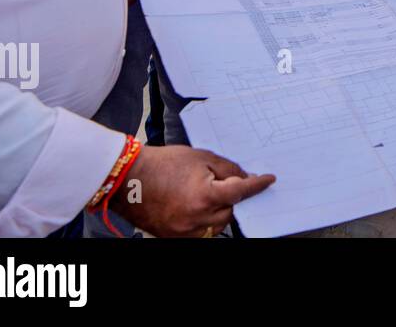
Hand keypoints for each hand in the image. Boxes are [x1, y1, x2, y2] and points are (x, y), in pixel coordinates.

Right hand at [113, 144, 275, 237]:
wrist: (127, 179)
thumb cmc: (161, 164)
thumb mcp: (200, 157)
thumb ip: (227, 169)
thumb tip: (245, 178)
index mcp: (204, 195)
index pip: (240, 192)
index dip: (256, 185)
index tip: (268, 180)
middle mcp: (195, 218)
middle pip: (229, 211)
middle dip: (231, 198)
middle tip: (224, 183)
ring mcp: (184, 231)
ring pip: (217, 225)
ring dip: (219, 211)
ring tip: (206, 193)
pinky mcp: (174, 237)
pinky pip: (200, 232)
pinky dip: (205, 221)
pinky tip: (197, 206)